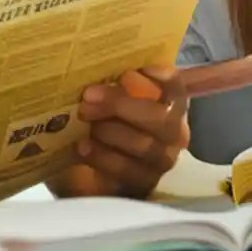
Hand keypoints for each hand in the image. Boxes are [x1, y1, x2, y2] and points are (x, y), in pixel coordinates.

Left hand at [50, 66, 189, 198]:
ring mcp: (161, 161)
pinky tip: (84, 147)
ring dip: (111, 132)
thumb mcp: (96, 100)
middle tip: (88, 98)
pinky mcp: (145, 185)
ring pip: (147, 146)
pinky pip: (131, 171)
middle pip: (162, 117)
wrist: (76, 169)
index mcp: (165, 103)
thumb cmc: (92, 124)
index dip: (161, 77)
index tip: (128, 72)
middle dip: (121, 105)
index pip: (175, 87)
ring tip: (85, 126)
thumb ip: (105, 83)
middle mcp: (172, 132)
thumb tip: (97, 65)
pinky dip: (104, 157)